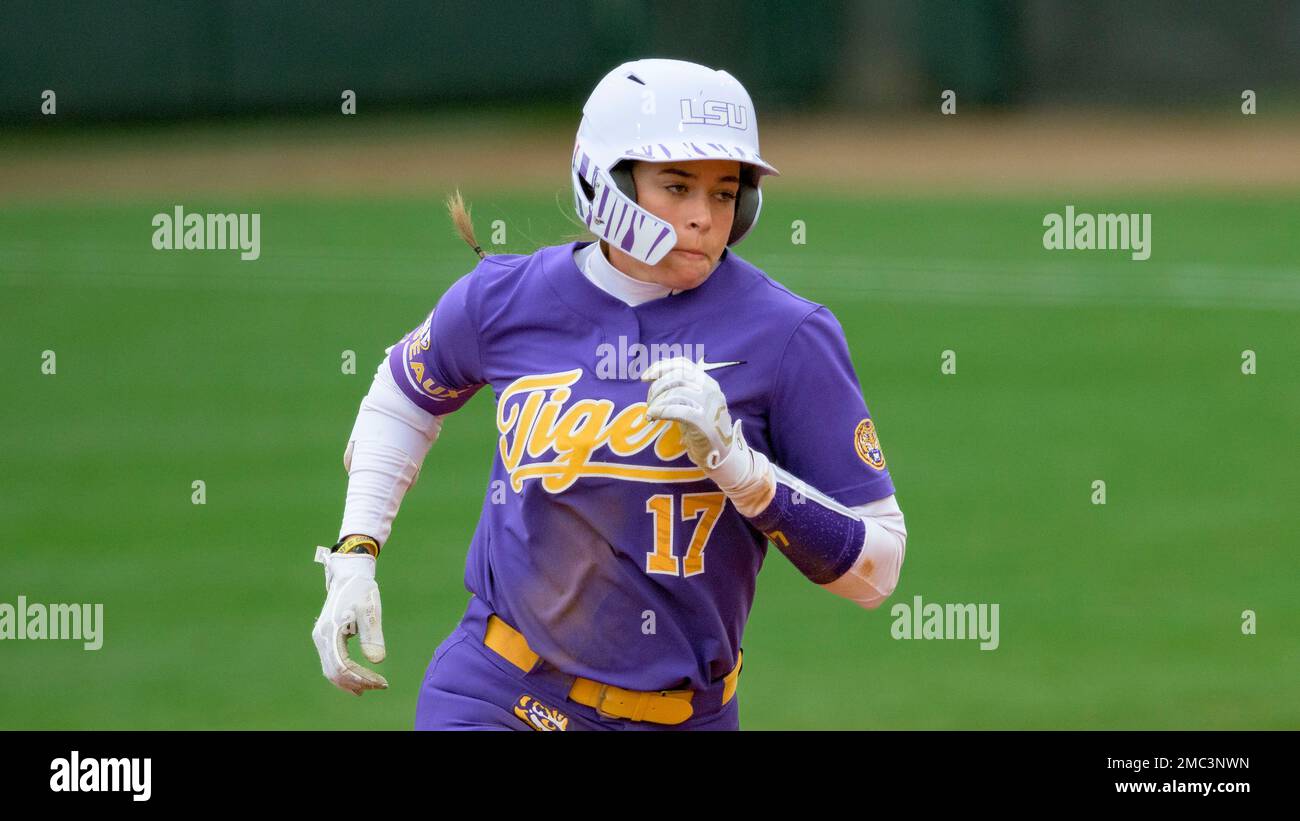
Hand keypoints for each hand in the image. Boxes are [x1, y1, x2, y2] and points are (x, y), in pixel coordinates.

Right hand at [311, 547, 387, 695]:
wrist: (349, 575)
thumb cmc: (362, 590)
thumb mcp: (370, 610)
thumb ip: (372, 635)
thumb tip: (377, 661)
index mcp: (330, 632)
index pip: (343, 666)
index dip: (362, 678)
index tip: (382, 683)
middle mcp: (321, 638)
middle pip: (335, 672)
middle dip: (358, 682)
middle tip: (381, 686)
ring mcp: (321, 638)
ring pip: (331, 670)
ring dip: (350, 681)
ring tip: (371, 687)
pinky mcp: (325, 637)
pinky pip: (331, 663)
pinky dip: (344, 674)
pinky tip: (358, 682)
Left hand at [641, 356, 737, 469]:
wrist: (720, 453)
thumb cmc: (702, 427)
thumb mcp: (694, 402)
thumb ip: (682, 387)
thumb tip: (659, 370)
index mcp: (708, 382)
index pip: (682, 365)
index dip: (660, 367)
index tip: (645, 377)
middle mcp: (710, 390)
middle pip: (676, 377)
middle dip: (657, 388)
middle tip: (649, 402)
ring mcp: (709, 405)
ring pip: (676, 393)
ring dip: (657, 402)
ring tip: (651, 412)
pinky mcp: (704, 422)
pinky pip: (678, 411)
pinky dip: (661, 411)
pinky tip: (652, 416)